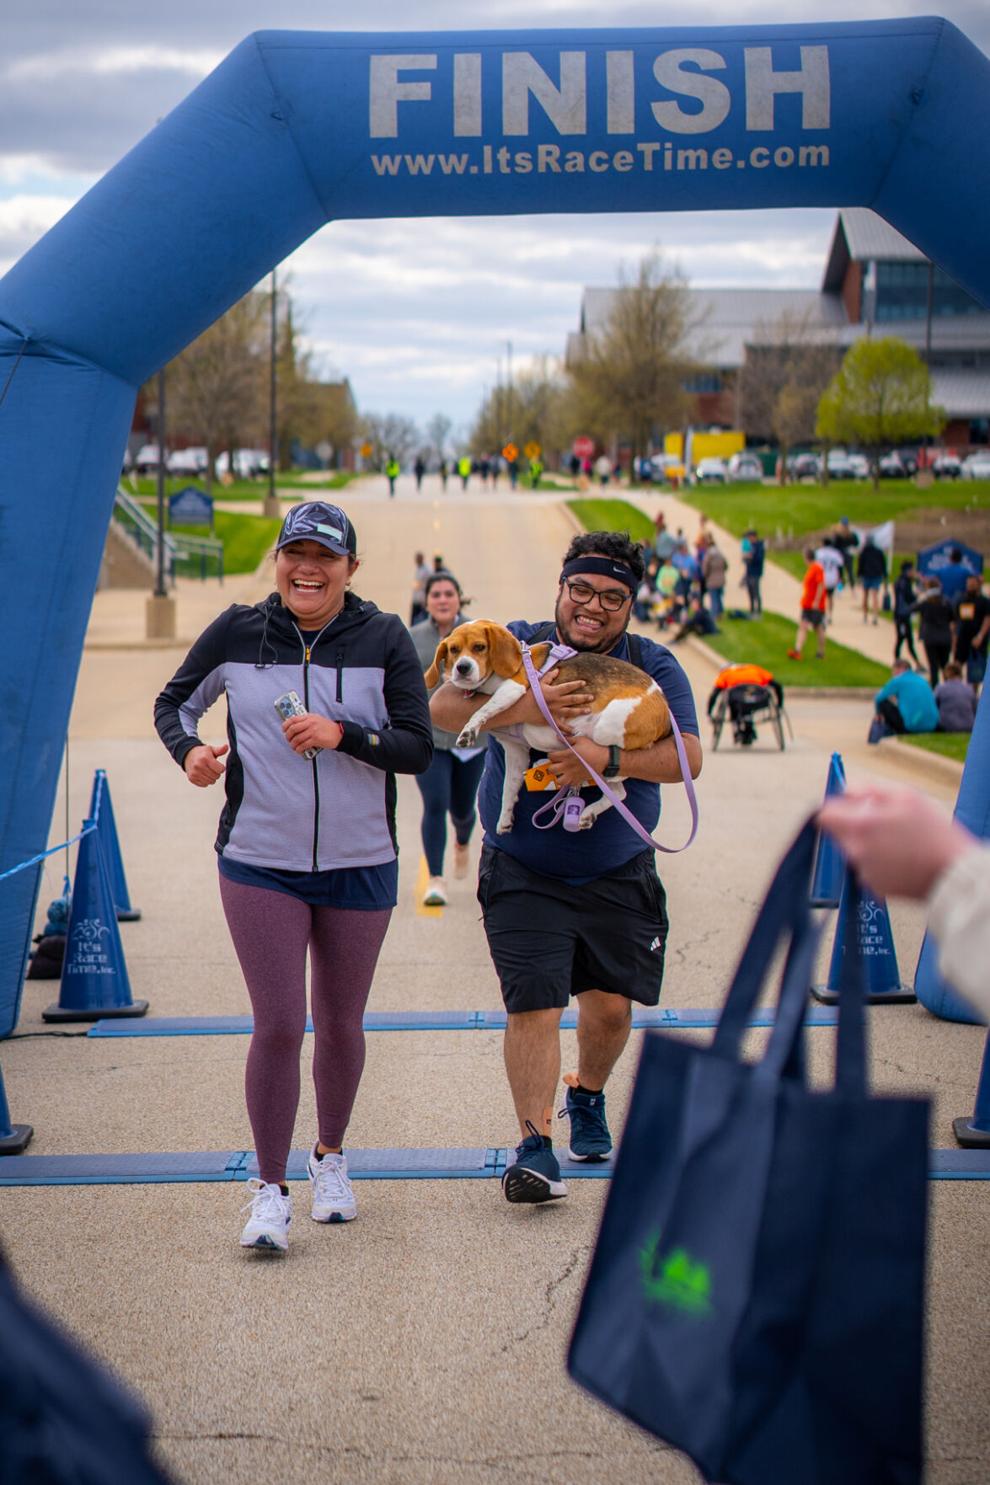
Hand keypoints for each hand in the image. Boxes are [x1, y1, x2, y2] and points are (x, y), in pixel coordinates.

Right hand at [183, 743, 227, 786]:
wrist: (188, 756)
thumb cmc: (202, 753)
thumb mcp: (211, 749)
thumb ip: (220, 750)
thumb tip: (226, 746)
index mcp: (205, 758)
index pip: (220, 770)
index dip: (221, 768)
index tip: (218, 765)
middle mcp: (199, 766)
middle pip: (216, 776)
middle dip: (217, 773)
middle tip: (212, 768)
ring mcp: (194, 773)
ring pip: (211, 782)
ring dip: (212, 778)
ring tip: (208, 771)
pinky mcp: (192, 778)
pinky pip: (204, 784)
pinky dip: (205, 781)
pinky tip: (203, 774)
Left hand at [282, 712, 343, 755]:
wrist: (338, 733)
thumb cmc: (327, 727)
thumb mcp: (316, 719)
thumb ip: (306, 721)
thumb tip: (294, 726)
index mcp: (309, 717)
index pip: (293, 719)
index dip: (286, 725)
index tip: (284, 730)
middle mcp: (310, 722)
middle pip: (293, 729)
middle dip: (288, 736)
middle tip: (288, 740)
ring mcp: (313, 731)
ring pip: (297, 738)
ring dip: (293, 744)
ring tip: (294, 746)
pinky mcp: (316, 739)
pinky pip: (303, 745)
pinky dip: (299, 749)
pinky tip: (299, 750)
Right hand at [516, 670, 593, 729]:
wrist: (521, 708)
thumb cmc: (530, 695)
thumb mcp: (539, 683)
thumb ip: (549, 676)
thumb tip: (558, 670)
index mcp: (553, 691)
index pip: (568, 687)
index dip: (577, 684)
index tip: (584, 683)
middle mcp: (556, 702)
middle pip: (573, 699)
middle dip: (583, 698)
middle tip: (592, 697)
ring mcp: (554, 712)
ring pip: (570, 711)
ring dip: (580, 711)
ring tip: (588, 710)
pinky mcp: (551, 720)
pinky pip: (561, 725)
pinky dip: (568, 729)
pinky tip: (575, 730)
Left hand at [547, 738, 608, 788]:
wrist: (604, 760)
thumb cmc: (592, 748)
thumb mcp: (581, 740)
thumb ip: (568, 739)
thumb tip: (558, 737)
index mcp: (566, 755)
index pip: (551, 756)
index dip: (551, 754)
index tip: (555, 754)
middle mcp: (567, 766)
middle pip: (551, 770)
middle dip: (552, 766)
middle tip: (557, 764)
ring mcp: (572, 775)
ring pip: (558, 780)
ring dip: (559, 776)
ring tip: (562, 772)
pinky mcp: (578, 780)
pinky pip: (569, 785)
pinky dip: (568, 782)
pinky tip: (571, 777)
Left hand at [818, 785, 972, 899]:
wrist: (952, 874)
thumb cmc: (933, 833)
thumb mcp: (906, 796)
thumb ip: (869, 789)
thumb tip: (846, 790)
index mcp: (860, 827)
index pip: (824, 817)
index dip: (836, 809)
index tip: (849, 808)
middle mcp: (856, 852)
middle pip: (840, 835)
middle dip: (855, 827)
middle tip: (885, 824)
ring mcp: (864, 873)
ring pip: (855, 853)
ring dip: (869, 846)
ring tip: (899, 843)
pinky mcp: (875, 888)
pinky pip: (868, 870)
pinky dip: (880, 864)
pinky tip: (902, 859)